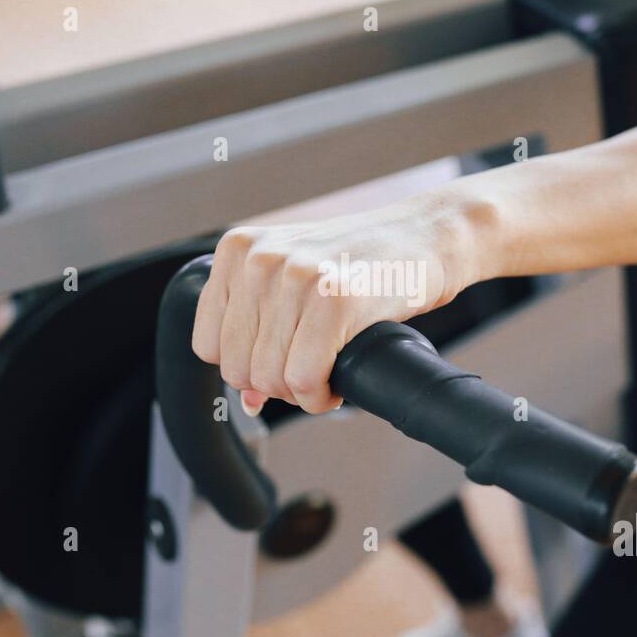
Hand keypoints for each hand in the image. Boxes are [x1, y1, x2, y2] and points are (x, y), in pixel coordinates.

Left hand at [191, 199, 475, 415]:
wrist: (427, 236)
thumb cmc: (363, 262)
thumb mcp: (296, 284)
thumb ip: (260, 334)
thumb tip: (247, 400)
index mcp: (238, 250)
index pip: (208, 345)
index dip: (248, 366)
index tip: (283, 359)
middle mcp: (260, 259)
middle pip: (238, 368)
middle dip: (277, 383)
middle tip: (314, 367)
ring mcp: (297, 277)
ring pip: (271, 379)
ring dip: (304, 391)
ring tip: (331, 368)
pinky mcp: (335, 300)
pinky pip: (306, 378)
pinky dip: (322, 395)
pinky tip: (340, 378)